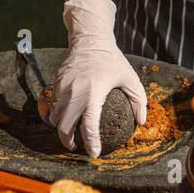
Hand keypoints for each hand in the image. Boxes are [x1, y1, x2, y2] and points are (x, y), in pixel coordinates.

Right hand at [49, 0, 146, 157]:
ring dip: (61, 129)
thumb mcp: (130, 78)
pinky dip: (57, 115)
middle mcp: (74, 94)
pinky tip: (65, 118)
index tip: (95, 152)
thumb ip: (138, 101)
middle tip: (77, 146)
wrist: (89, 39)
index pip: (88, 127)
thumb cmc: (111, 60)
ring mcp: (62, 89)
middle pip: (64, 128)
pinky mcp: (55, 84)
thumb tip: (140, 122)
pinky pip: (53, 105)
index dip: (91, 143)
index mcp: (93, 95)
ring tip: (70, 134)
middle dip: (69, 141)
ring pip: (55, 118)